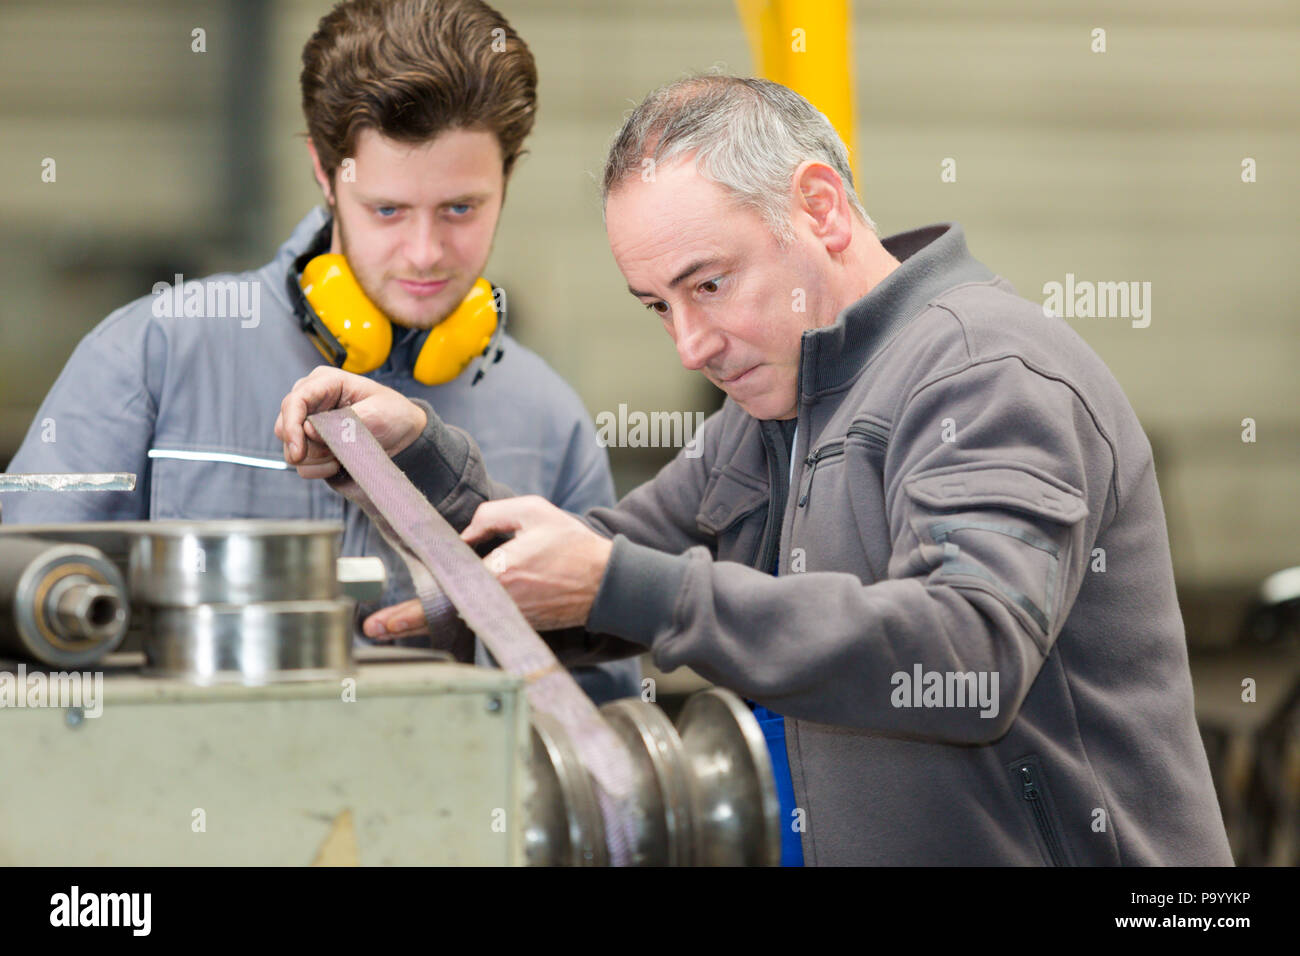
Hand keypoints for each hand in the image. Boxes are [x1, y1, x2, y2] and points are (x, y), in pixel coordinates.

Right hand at [274, 366, 426, 478]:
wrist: (404, 436)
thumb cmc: (393, 414)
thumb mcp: (377, 413)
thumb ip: (344, 422)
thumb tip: (309, 430)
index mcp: (325, 382)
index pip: (294, 401)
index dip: (292, 425)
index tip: (299, 450)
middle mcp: (311, 402)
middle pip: (285, 427)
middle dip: (307, 446)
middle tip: (335, 452)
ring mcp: (308, 425)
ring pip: (291, 449)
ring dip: (317, 459)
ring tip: (342, 455)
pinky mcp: (311, 446)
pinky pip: (302, 465)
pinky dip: (319, 469)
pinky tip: (339, 463)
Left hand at [361, 495, 612, 637]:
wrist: (608, 582)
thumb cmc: (572, 545)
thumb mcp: (533, 512)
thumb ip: (490, 516)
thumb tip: (462, 535)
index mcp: (498, 575)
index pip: (443, 595)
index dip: (407, 613)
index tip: (378, 623)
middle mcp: (499, 603)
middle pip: (444, 614)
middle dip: (407, 621)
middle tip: (372, 628)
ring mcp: (508, 617)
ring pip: (461, 615)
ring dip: (432, 616)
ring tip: (394, 623)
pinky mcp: (517, 623)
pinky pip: (482, 616)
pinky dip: (465, 611)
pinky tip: (444, 613)